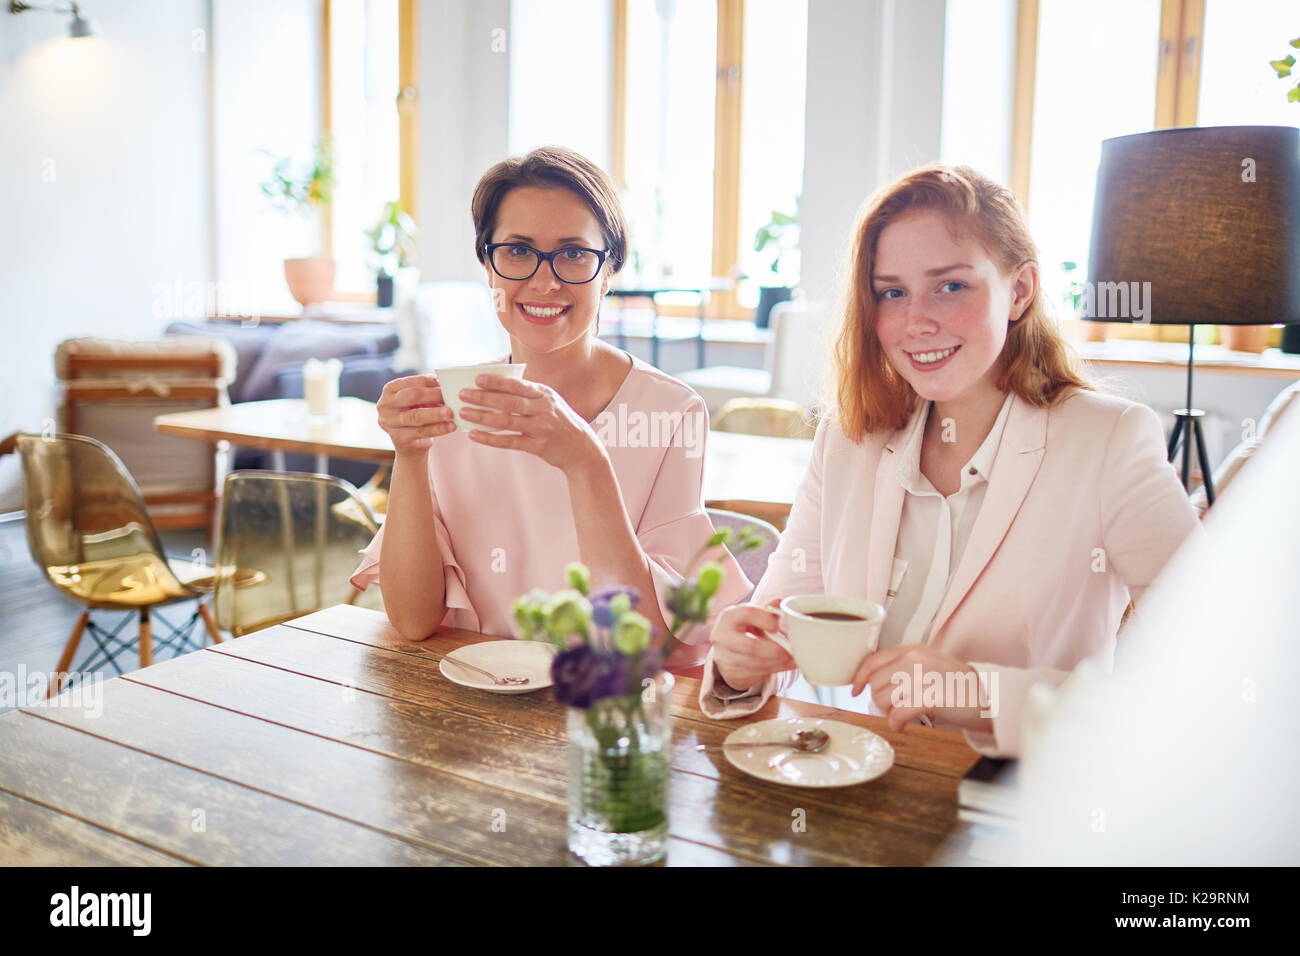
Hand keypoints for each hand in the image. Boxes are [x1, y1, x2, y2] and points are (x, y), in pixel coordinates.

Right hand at [376, 374, 455, 457]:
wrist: (411, 444)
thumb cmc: (417, 414)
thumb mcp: (419, 400)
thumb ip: (428, 390)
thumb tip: (446, 384)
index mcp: (390, 389)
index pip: (411, 382)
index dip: (430, 382)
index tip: (446, 384)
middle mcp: (385, 404)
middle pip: (411, 396)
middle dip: (433, 395)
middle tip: (451, 396)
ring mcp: (389, 422)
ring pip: (416, 416)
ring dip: (435, 414)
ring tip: (451, 413)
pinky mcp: (398, 438)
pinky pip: (421, 432)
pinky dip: (438, 429)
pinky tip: (450, 426)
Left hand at [458, 373, 605, 473]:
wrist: (581, 448)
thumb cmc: (559, 421)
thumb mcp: (549, 402)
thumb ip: (528, 394)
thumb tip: (496, 386)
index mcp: (544, 395)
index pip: (517, 385)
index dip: (497, 382)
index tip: (477, 378)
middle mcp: (543, 410)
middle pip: (509, 402)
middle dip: (483, 398)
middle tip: (462, 395)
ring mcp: (541, 428)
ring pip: (507, 421)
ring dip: (482, 417)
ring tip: (463, 413)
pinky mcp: (538, 446)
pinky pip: (510, 441)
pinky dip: (490, 439)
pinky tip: (475, 435)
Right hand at [709, 601, 795, 691]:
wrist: (727, 649)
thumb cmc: (744, 627)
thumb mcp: (753, 615)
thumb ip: (767, 610)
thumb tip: (780, 602)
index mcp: (729, 616)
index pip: (746, 614)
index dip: (765, 619)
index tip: (778, 626)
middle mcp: (722, 636)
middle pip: (749, 646)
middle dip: (774, 650)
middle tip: (790, 650)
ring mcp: (725, 656)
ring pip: (755, 663)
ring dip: (778, 662)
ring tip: (793, 658)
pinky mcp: (731, 672)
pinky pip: (756, 672)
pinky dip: (774, 668)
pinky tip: (786, 664)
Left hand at [851, 645, 991, 732]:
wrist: (984, 698)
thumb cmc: (952, 684)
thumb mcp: (928, 663)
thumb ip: (902, 665)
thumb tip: (869, 679)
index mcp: (912, 649)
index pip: (872, 661)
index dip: (859, 678)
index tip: (855, 690)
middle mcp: (915, 660)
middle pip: (875, 684)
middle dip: (878, 700)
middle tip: (893, 708)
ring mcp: (922, 677)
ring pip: (882, 700)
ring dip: (887, 712)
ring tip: (902, 714)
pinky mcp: (929, 698)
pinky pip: (897, 714)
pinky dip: (896, 723)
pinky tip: (902, 725)